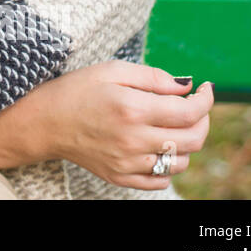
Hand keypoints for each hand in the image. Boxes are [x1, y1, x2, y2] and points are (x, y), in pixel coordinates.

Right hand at [47, 61, 213, 189]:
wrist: (45, 122)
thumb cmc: (77, 90)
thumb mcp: (112, 70)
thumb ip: (153, 77)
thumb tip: (186, 87)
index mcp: (132, 109)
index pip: (190, 111)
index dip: (206, 99)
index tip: (205, 89)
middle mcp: (133, 139)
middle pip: (193, 139)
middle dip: (202, 120)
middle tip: (193, 107)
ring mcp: (127, 162)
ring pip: (181, 162)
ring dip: (186, 143)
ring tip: (171, 126)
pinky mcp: (121, 177)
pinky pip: (161, 180)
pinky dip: (168, 165)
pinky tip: (157, 146)